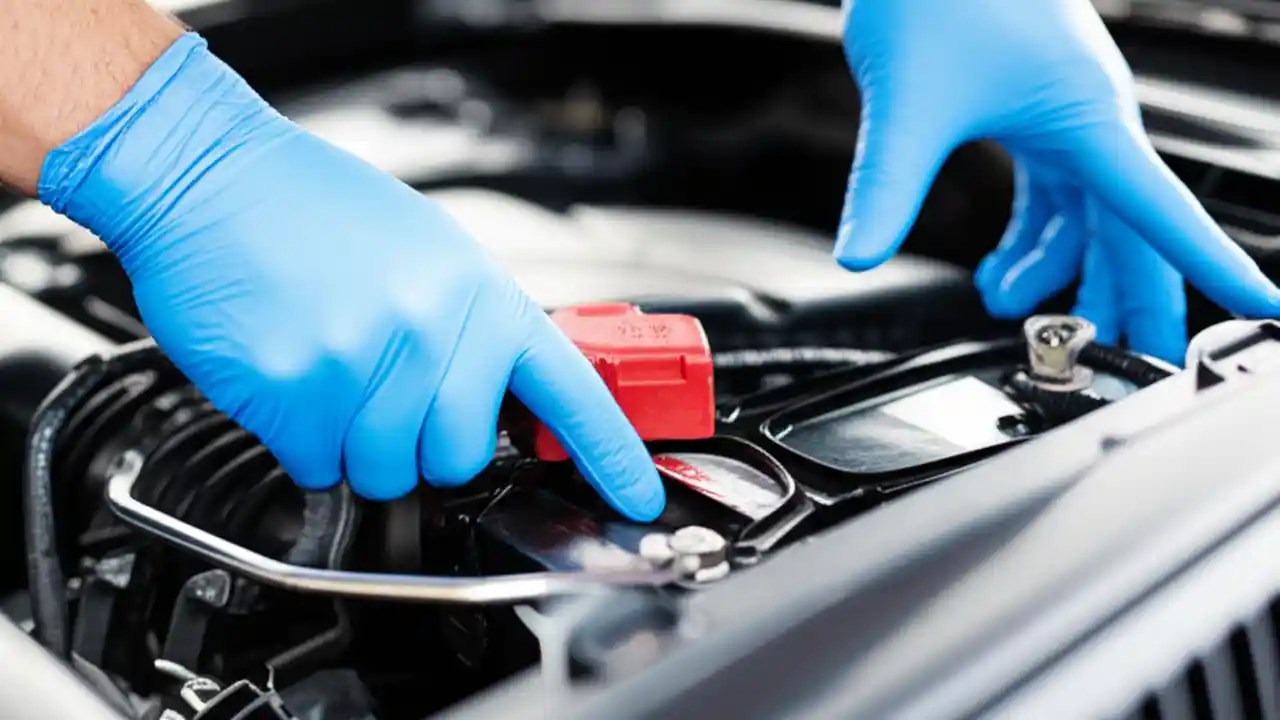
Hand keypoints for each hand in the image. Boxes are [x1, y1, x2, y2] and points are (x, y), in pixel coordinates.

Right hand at [38, 34, 664, 519]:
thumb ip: (471, 328)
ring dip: (355, 442)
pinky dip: (302, 437)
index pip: (571, 394)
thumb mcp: (429, 253)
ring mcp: (366, 365)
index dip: (610, 455)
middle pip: (457, 460)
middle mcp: (434, 332)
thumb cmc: (314, 210)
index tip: (636, 498)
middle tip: (386, 388)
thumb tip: (497, 396)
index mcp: (481, 297)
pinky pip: (317, 463)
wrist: (212, 174)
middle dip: (421, 444)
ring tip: (332, 367)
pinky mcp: (299, 393)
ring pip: (383, 471)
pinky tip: (293, 372)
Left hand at [835, 0, 1279, 362]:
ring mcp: (1066, 114)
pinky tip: (1001, 268)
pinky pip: (1054, 191)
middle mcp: (1091, 121)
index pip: (1162, 212)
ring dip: (1059, 272)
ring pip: (1089, 216)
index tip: (1263, 309)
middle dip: (1126, 303)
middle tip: (1122, 367)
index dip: (1212, 266)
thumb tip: (859, 254)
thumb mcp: (908, 104)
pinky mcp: (1035, 110)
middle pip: (1129, 232)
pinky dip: (1032, 236)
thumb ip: (886, 186)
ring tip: (1006, 309)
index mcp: (1087, 120)